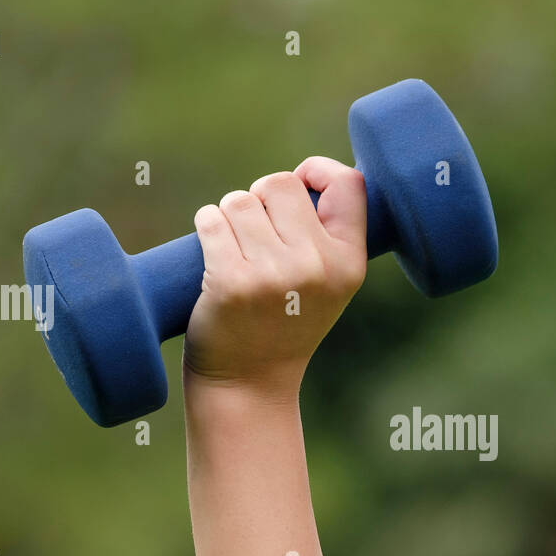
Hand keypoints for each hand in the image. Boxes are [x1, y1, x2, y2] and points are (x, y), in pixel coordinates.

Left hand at [183, 157, 367, 400]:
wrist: (249, 384)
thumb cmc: (284, 324)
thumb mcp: (327, 285)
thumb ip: (325, 236)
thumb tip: (301, 175)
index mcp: (349, 263)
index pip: (349, 183)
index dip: (319, 171)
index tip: (300, 184)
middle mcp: (317, 267)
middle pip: (281, 183)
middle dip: (261, 199)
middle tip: (256, 235)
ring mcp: (274, 275)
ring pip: (240, 200)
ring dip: (229, 216)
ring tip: (235, 252)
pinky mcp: (231, 281)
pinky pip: (210, 219)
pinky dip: (206, 228)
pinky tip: (213, 257)